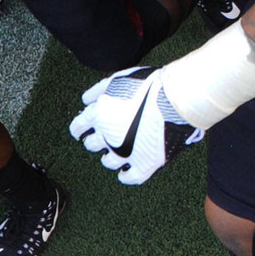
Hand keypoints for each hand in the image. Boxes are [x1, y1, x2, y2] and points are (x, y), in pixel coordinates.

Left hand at [70, 67, 205, 184]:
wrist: (175, 100)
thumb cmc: (148, 85)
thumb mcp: (118, 79)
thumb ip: (98, 90)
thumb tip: (85, 100)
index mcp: (100, 116)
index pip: (78, 127)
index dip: (79, 128)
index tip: (80, 131)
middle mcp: (108, 138)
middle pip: (93, 144)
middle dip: (95, 140)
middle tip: (102, 136)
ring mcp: (125, 154)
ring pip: (109, 162)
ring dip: (109, 157)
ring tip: (113, 153)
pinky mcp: (144, 165)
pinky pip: (130, 177)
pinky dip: (125, 175)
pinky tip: (125, 172)